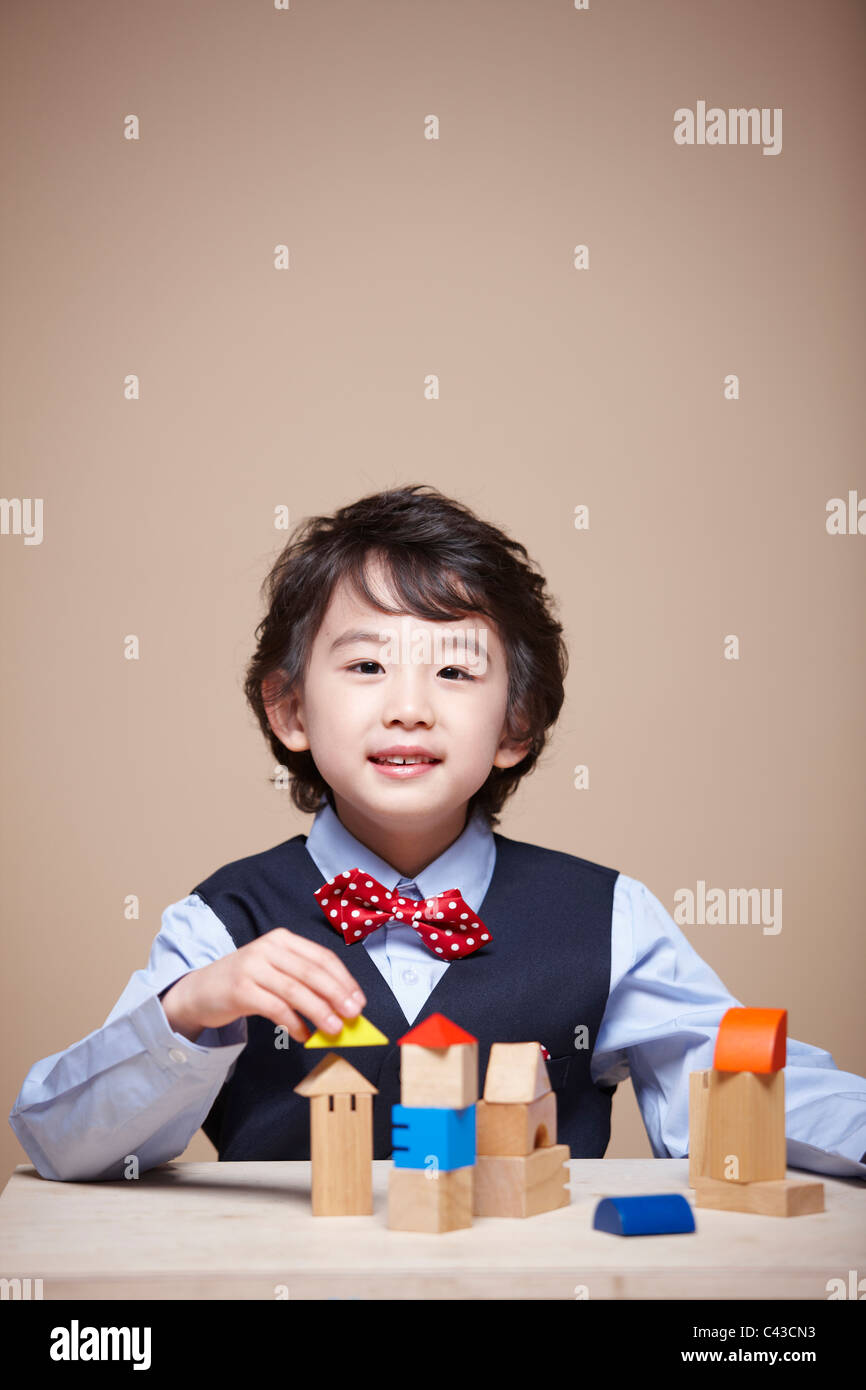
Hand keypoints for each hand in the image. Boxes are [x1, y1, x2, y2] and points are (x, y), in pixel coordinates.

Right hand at [160, 928, 366, 1043]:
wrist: (200, 990)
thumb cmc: (246, 981)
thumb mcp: (275, 971)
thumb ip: (304, 983)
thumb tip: (341, 1007)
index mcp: (282, 940)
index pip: (322, 957)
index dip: (344, 979)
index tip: (359, 1000)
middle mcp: (268, 948)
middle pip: (312, 972)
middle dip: (337, 995)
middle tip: (353, 1015)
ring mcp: (252, 967)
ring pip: (295, 990)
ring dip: (319, 1011)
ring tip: (333, 1029)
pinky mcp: (240, 989)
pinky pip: (275, 1007)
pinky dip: (293, 1023)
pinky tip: (304, 1035)